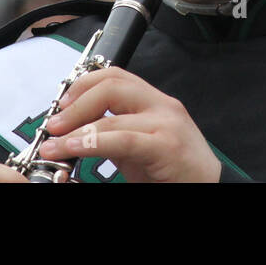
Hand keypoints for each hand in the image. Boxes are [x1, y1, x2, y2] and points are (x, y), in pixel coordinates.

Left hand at [36, 66, 221, 182]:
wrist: (211, 188)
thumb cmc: (175, 171)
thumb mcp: (139, 145)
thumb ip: (114, 132)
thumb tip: (74, 129)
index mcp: (154, 101)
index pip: (114, 76)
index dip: (81, 86)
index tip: (60, 106)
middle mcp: (161, 105)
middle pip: (111, 85)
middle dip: (74, 103)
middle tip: (53, 124)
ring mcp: (165, 123)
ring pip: (112, 113)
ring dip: (75, 128)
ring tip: (53, 144)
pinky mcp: (166, 145)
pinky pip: (122, 139)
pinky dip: (91, 142)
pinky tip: (73, 148)